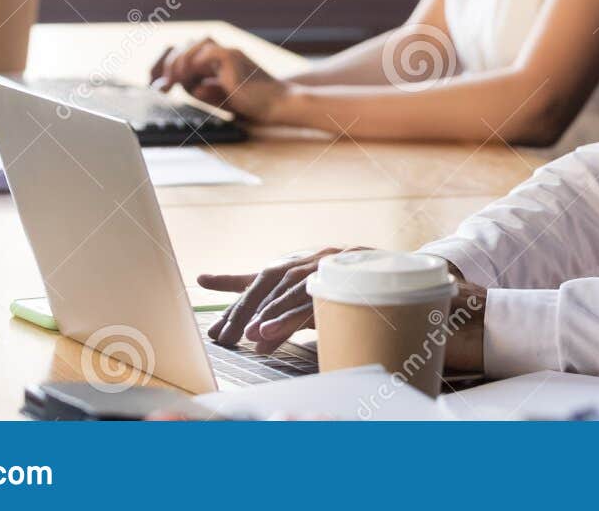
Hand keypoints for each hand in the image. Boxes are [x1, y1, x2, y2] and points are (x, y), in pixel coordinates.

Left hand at [151, 38, 286, 120]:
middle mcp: (224, 53)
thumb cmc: (254, 104)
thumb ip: (202, 90)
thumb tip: (185, 87)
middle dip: (170, 62)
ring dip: (180, 60)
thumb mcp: (220, 98)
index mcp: (220, 62)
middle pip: (189, 44)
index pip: (189, 54)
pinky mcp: (234, 58)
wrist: (276, 105)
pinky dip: (192, 61)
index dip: (172, 66)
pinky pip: (207, 51)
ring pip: (197, 43)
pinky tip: (185, 78)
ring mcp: (229, 53)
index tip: (162, 85)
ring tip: (173, 80)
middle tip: (164, 84)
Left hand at [198, 248, 365, 352]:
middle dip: (245, 308)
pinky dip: (291, 315)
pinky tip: (271, 332)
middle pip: (270, 280)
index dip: (232, 283)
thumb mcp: (311, 303)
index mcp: (301, 264)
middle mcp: (312, 259)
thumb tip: (255, 339)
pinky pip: (316, 296)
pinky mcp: (349, 275)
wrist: (396, 277)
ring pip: (292, 287)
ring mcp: (331, 264)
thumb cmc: (349, 292)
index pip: (261, 276)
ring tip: (249, 335)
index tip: (202, 283)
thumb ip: (281, 315)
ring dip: (268, 312)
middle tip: (224, 335)